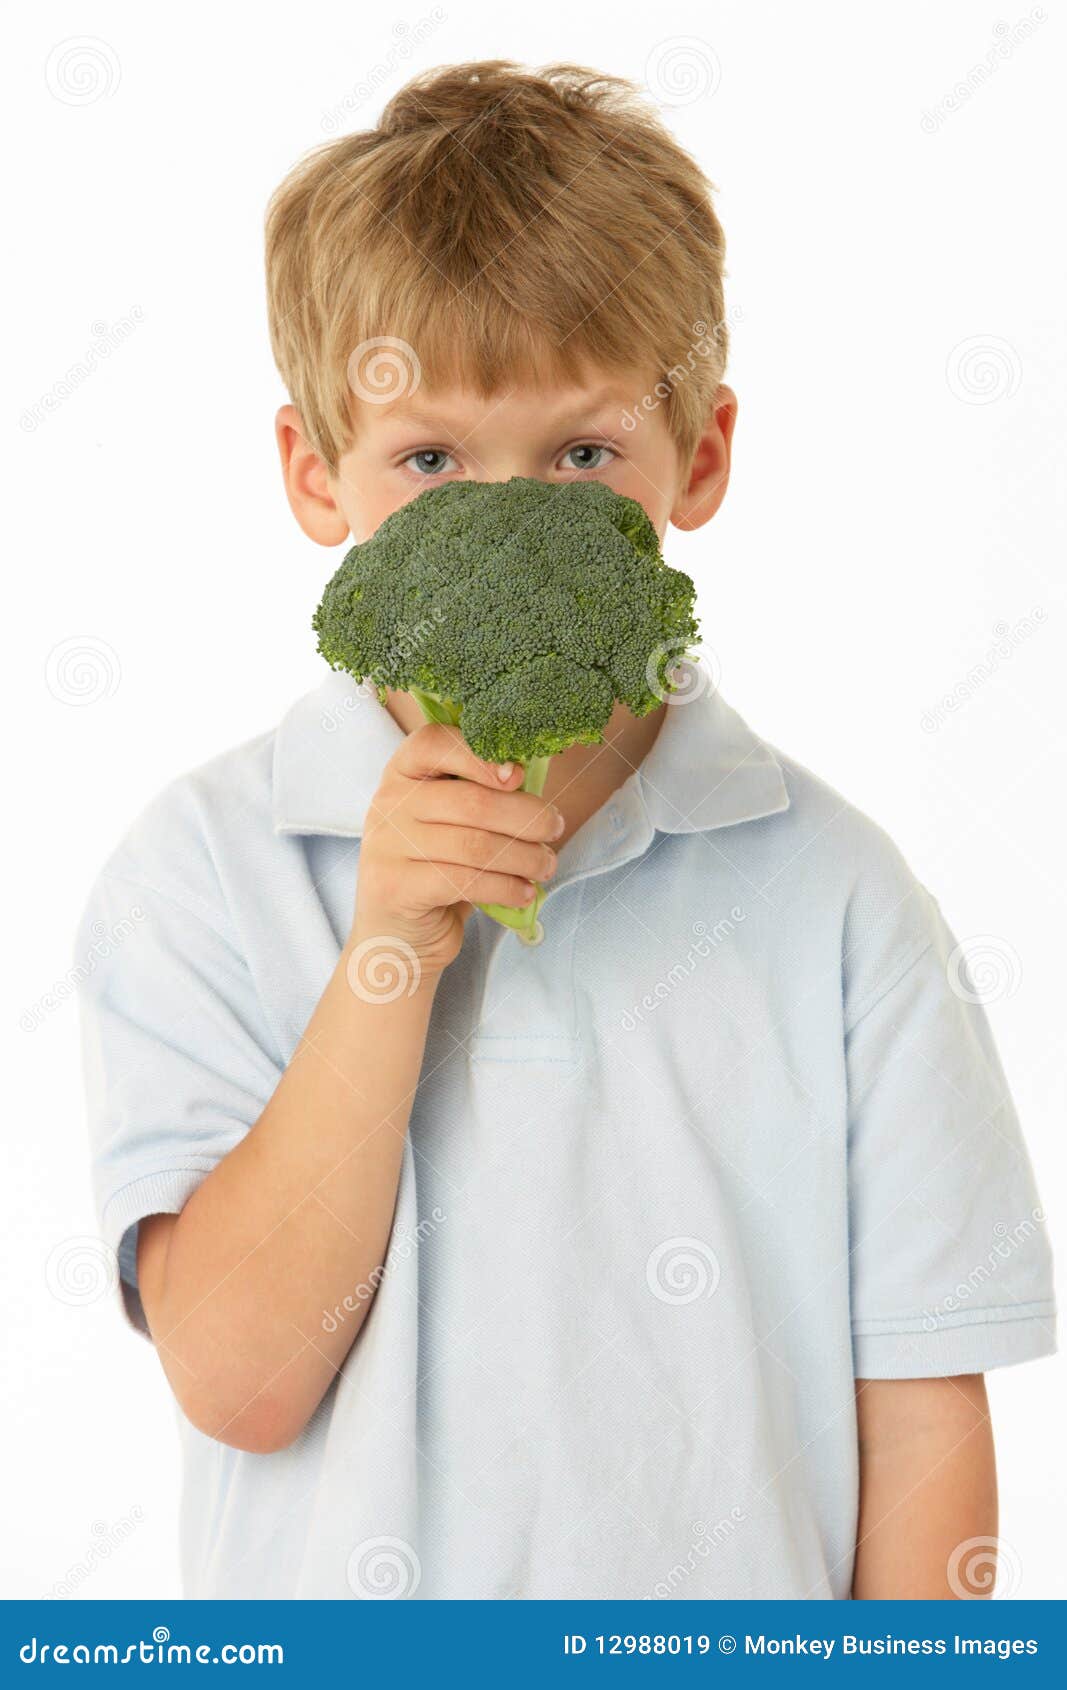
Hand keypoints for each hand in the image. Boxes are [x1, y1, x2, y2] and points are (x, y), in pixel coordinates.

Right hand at [351, 722, 563, 976]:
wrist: (396, 938)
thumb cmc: (436, 870)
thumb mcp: (451, 824)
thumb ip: (479, 795)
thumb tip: (530, 773)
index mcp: (402, 774)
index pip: (434, 741)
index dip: (479, 754)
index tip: (517, 776)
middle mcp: (388, 803)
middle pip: (472, 800)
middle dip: (526, 816)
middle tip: (555, 829)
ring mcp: (386, 845)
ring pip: (474, 844)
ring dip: (524, 857)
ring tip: (546, 865)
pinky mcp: (395, 886)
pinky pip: (465, 880)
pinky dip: (505, 887)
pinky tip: (524, 893)